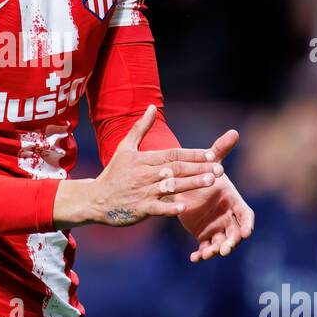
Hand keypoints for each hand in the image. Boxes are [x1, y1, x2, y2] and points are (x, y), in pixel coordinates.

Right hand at [53, 105, 222, 228]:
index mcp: (144, 159)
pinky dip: (169, 208)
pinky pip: (157, 208)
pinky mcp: (140, 209)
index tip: (212, 154)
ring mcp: (143, 192)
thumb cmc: (114, 173)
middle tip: (220, 168)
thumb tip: (151, 106)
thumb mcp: (125, 148)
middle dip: (199, 168)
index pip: (173, 154)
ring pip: (171, 187)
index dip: (193, 154)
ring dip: (192, 184)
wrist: (96, 199)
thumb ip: (140, 128)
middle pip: (176, 169)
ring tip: (211, 181)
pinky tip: (183, 207)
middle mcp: (146, 174)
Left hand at [176, 128, 254, 260]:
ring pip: (221, 243)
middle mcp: (228, 216)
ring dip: (216, 249)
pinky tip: (194, 258)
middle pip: (235, 233)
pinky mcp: (204, 235)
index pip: (245, 214)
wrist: (183, 182)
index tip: (246, 232)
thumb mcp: (209, 160)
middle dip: (232, 242)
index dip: (247, 224)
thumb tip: (234, 131)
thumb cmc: (200, 170)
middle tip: (224, 248)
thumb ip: (220, 149)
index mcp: (233, 200)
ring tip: (207, 254)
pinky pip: (205, 248)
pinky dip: (202, 254)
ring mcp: (217, 227)